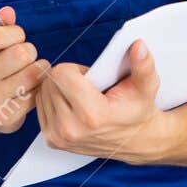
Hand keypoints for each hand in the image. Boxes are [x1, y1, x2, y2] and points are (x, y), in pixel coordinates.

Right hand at [0, 5, 50, 133]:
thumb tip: (8, 11)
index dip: (14, 33)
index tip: (15, 38)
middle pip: (21, 54)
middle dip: (29, 51)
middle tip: (23, 59)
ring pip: (34, 73)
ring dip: (38, 69)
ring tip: (28, 72)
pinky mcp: (6, 118)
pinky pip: (38, 94)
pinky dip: (38, 89)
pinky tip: (27, 90)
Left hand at [35, 39, 169, 160]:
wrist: (134, 141)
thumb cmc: (137, 110)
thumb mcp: (146, 86)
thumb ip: (143, 65)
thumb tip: (138, 45)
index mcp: (92, 115)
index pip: (61, 75)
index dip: (75, 69)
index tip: (89, 77)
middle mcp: (71, 129)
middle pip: (50, 82)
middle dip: (66, 78)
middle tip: (86, 87)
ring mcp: (59, 137)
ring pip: (42, 93)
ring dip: (58, 90)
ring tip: (80, 97)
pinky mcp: (52, 141)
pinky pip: (40, 106)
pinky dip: (52, 101)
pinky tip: (71, 105)